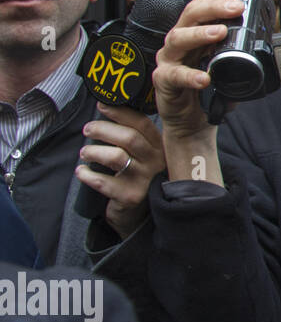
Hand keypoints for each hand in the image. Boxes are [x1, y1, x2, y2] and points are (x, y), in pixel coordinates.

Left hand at [75, 103, 165, 237]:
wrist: (140, 215)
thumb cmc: (137, 178)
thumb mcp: (143, 156)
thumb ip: (132, 137)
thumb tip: (106, 111)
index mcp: (159, 147)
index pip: (142, 124)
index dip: (120, 113)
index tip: (102, 106)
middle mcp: (156, 162)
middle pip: (129, 138)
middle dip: (103, 129)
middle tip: (87, 129)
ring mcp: (145, 180)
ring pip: (117, 157)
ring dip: (94, 151)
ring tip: (84, 153)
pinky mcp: (131, 196)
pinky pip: (104, 182)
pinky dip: (88, 175)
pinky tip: (81, 172)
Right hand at [152, 0, 242, 182]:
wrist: (193, 121)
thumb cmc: (209, 90)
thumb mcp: (229, 64)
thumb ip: (242, 49)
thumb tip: (270, 39)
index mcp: (197, 31)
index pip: (206, 1)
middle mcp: (181, 39)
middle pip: (191, 13)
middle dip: (214, 7)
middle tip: (235, 7)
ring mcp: (169, 59)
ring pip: (178, 37)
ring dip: (200, 33)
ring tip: (219, 33)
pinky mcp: (163, 81)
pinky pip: (174, 75)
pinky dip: (190, 75)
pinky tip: (205, 77)